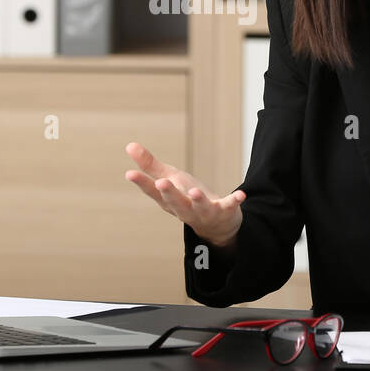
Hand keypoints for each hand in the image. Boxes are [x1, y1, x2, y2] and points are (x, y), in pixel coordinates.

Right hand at [124, 142, 244, 248]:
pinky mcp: (225, 211)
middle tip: (161, 183)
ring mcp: (205, 212)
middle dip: (169, 193)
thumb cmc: (188, 198)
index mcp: (170, 201)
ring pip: (200, 207)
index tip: (130, 173)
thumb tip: (129, 145)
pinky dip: (234, 201)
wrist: (217, 225)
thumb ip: (151, 166)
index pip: (153, 193)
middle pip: (176, 202)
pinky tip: (241, 194)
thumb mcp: (170, 180)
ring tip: (194, 191)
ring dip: (198, 200)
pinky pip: (230, 206)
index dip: (143, 183)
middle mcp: (185, 209)